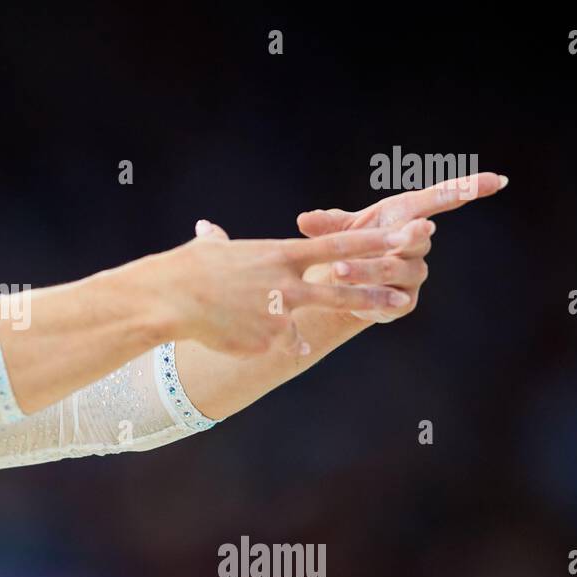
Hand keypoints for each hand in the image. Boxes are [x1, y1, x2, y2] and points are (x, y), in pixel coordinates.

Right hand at [159, 224, 412, 356]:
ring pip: (322, 314)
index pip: (336, 245)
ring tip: (378, 316)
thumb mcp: (208, 250)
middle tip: (404, 295)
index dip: (372, 242)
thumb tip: (208, 231)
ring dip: (357, 312)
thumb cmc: (187, 270)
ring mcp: (279, 313)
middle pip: (342, 286)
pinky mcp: (266, 340)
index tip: (401, 237)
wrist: (171, 301)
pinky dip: (280, 342)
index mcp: (278, 254)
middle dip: (376, 290)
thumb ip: (217, 242)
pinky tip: (281, 345)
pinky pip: (282, 342)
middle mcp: (286, 282)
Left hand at [293, 171, 507, 321]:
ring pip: (395, 269)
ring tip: (337, 270)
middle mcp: (416, 245)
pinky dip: (377, 300)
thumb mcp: (336, 231)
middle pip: (416, 238)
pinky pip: (394, 300)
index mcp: (404, 217)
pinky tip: (366, 305)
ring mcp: (412, 274)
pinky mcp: (403, 302)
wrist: (339, 285)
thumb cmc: (347, 245)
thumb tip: (305, 219)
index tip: (498, 180)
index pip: (440, 199)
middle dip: (411, 234)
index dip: (468, 189)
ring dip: (366, 269)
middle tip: (413, 230)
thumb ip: (327, 224)